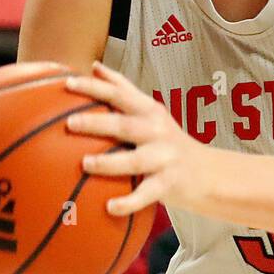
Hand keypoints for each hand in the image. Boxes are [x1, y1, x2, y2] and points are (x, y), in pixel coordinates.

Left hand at [64, 61, 204, 214]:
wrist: (207, 172)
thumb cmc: (167, 140)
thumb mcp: (151, 111)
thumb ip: (124, 89)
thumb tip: (94, 67)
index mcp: (149, 111)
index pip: (120, 94)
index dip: (94, 87)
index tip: (67, 83)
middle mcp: (157, 132)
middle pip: (125, 125)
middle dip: (98, 123)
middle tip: (69, 122)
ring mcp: (164, 158)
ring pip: (135, 160)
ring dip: (110, 162)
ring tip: (85, 163)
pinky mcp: (168, 184)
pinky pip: (146, 194)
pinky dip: (129, 202)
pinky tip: (109, 207)